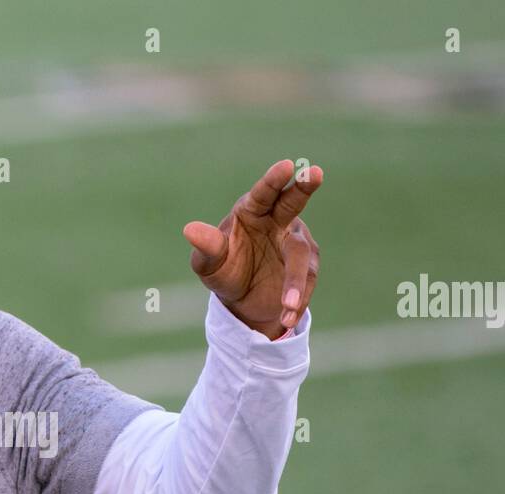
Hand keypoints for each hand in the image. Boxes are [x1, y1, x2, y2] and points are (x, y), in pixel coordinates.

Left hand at [183, 159, 322, 339]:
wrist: (243, 301)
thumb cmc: (223, 269)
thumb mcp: (208, 263)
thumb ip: (206, 246)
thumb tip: (190, 229)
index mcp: (252, 211)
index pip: (264, 192)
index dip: (274, 179)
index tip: (287, 165)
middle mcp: (278, 220)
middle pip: (293, 201)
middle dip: (304, 187)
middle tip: (314, 173)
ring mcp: (296, 242)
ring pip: (301, 256)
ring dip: (295, 283)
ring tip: (286, 307)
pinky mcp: (308, 265)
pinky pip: (306, 282)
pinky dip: (297, 300)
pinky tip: (286, 316)